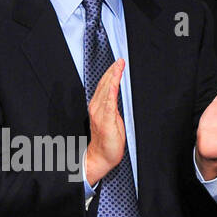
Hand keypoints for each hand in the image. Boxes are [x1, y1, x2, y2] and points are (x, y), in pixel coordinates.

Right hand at [83, 58, 127, 185]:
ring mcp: (100, 114)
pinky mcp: (106, 121)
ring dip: (112, 77)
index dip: (110, 74)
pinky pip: (109, 103)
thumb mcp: (112, 119)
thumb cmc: (107, 141)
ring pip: (106, 91)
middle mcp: (96, 108)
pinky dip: (111, 91)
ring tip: (119, 66)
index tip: (117, 63)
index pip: (104, 87)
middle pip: (104, 86)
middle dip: (112, 71)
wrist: (101, 157)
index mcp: (98, 107)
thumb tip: (116, 96)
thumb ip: (113, 107)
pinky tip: (114, 83)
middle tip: (120, 60)